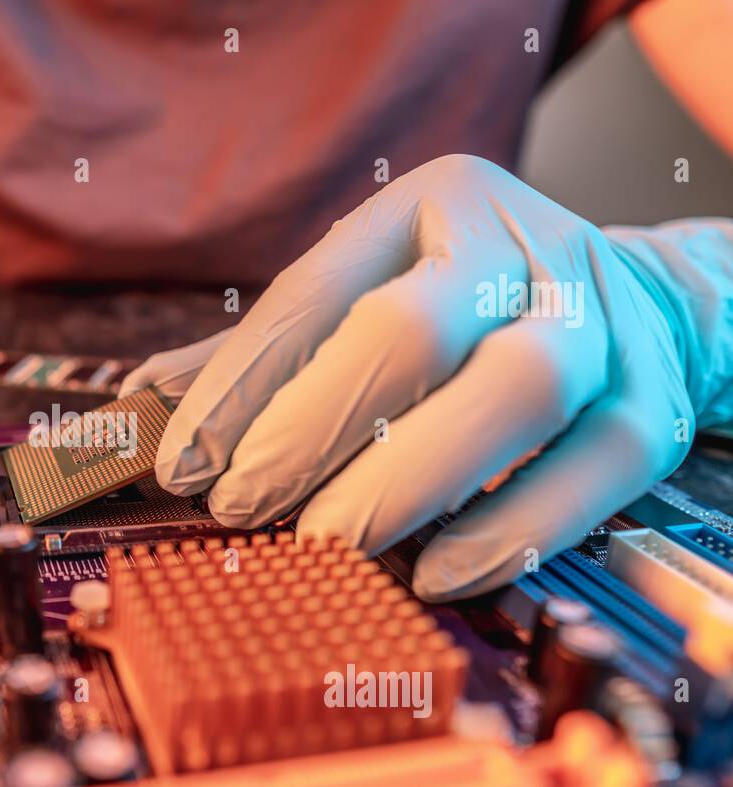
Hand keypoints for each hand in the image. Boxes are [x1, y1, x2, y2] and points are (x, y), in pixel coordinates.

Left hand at [123, 154, 732, 600]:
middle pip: (413, 329)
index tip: (182, 466)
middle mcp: (520, 247)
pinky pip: (592, 469)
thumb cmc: (461, 311)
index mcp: (430, 206)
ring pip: (518, 389)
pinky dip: (513, 529)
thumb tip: (142, 406)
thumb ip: (262, 353)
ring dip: (409, 479)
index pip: (316, 293)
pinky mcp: (651, 403)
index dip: (240, 386)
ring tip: (328, 544)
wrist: (638, 300)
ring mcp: (599, 322)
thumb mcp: (363, 297)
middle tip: (244, 506)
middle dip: (314, 427)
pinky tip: (436, 574)